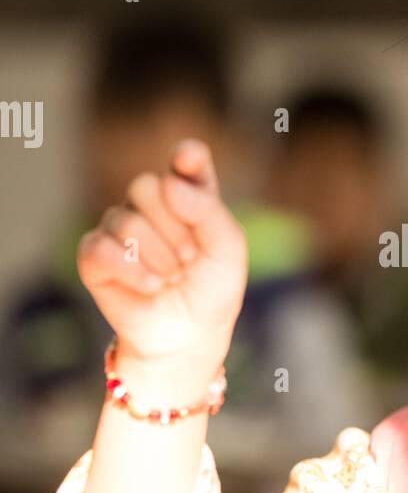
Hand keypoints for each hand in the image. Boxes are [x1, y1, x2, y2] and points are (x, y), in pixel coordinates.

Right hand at [77, 138, 247, 382]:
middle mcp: (151, 204)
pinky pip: (101, 248)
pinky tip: (152, 287)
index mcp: (188, 194)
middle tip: (189, 258)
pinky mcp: (95, 256)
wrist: (188, 336)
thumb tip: (170, 183)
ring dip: (159, 257)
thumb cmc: (211, 290)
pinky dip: (132, 271)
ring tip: (172, 279)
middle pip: (147, 185)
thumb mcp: (227, 251)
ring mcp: (119, 227)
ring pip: (126, 220)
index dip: (186, 156)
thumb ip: (208, 211)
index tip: (187, 159)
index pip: (187, 160)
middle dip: (174, 227)